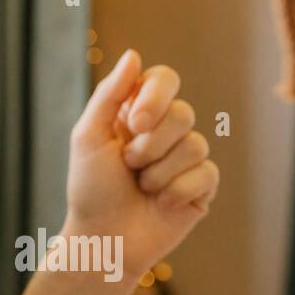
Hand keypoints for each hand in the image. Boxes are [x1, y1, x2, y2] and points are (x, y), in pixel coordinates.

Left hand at [64, 48, 218, 282]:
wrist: (103, 239)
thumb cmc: (90, 188)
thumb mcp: (88, 136)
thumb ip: (109, 94)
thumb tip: (134, 55)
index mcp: (136, 113)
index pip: (164, 79)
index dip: (155, 96)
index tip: (133, 123)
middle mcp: (164, 131)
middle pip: (182, 112)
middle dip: (150, 143)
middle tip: (128, 164)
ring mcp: (185, 159)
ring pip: (195, 144)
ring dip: (158, 172)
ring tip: (141, 187)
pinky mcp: (201, 187)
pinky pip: (206, 173)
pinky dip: (177, 190)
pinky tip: (161, 203)